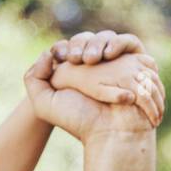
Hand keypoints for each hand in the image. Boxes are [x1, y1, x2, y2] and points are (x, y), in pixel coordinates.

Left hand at [24, 30, 156, 139]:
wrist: (111, 133)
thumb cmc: (80, 122)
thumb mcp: (44, 104)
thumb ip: (33, 78)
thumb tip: (47, 53)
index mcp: (74, 74)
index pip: (69, 47)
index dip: (63, 47)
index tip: (60, 56)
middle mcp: (97, 68)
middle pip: (87, 39)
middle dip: (80, 43)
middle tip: (77, 59)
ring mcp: (117, 64)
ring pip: (106, 37)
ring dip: (98, 42)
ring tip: (92, 59)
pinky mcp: (137, 63)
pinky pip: (129, 42)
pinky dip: (119, 42)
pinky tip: (109, 54)